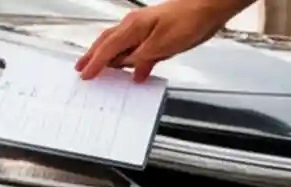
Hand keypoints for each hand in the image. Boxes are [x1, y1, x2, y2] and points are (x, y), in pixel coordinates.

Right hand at [75, 0, 249, 82]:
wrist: (209, 7)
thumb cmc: (189, 20)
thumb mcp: (161, 46)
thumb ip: (140, 58)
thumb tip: (127, 67)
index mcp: (133, 28)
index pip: (107, 49)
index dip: (95, 64)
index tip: (85, 75)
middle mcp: (135, 26)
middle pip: (108, 43)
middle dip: (94, 56)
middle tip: (81, 68)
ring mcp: (145, 28)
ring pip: (120, 45)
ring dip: (109, 58)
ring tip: (99, 68)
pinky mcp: (157, 32)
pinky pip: (137, 47)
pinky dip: (130, 59)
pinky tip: (134, 70)